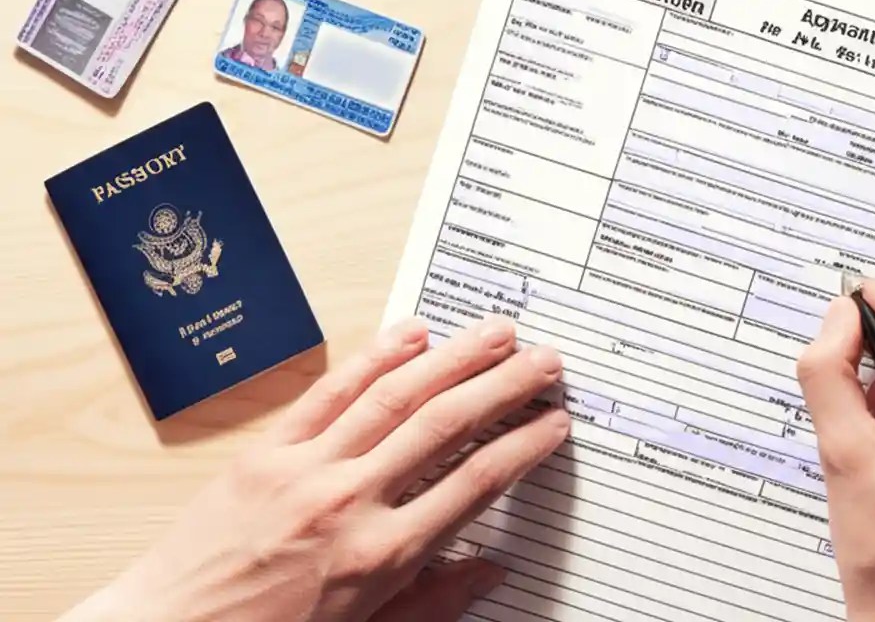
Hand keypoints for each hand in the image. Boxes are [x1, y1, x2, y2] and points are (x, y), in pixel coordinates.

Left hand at [60, 316, 569, 621]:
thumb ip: (434, 600)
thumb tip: (491, 570)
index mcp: (382, 555)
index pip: (477, 484)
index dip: (525, 447)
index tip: (553, 423)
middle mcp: (351, 503)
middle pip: (447, 426)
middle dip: (505, 387)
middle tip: (544, 361)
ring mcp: (307, 469)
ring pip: (396, 397)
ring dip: (454, 358)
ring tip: (497, 332)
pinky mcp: (268, 450)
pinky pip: (329, 392)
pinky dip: (374, 358)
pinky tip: (412, 334)